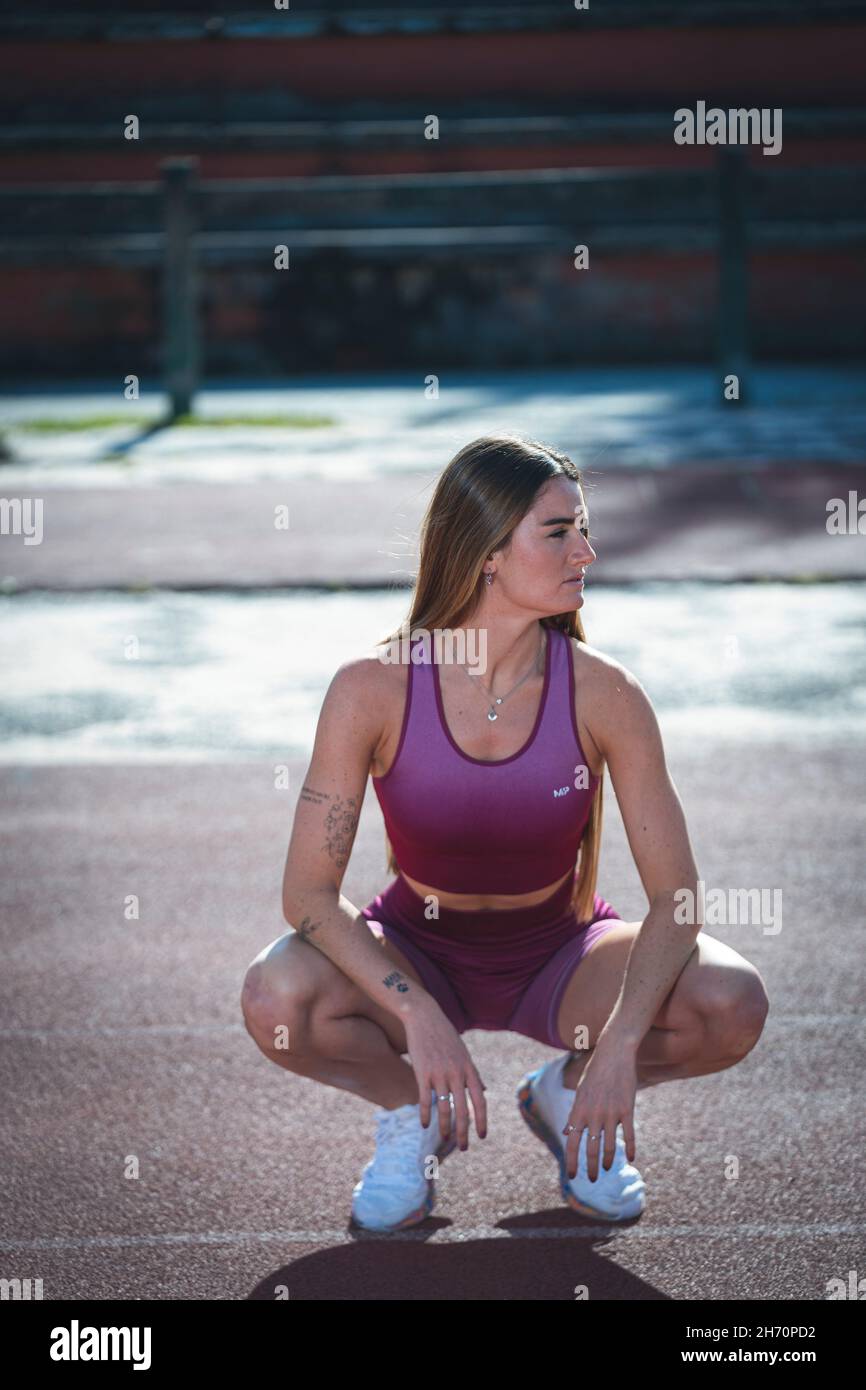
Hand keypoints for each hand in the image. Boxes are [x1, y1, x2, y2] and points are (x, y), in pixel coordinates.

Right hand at [403, 999, 487, 1148]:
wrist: (424, 1017)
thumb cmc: (445, 1036)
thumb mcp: (463, 1053)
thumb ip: (472, 1074)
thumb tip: (483, 1091)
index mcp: (469, 1069)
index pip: (480, 1100)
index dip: (482, 1120)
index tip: (482, 1136)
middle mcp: (457, 1073)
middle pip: (463, 1109)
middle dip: (464, 1132)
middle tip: (464, 1147)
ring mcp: (439, 1073)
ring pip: (445, 1108)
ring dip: (445, 1127)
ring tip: (445, 1139)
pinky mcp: (422, 1073)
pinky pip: (425, 1099)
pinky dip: (426, 1114)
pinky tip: (424, 1125)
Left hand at [561, 1037, 637, 1181]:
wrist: (614, 1054)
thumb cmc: (595, 1072)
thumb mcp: (580, 1092)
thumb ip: (574, 1115)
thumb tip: (567, 1134)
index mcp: (579, 1110)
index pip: (572, 1143)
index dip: (572, 1161)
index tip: (572, 1176)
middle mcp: (593, 1114)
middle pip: (591, 1149)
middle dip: (590, 1167)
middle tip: (591, 1179)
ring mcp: (611, 1112)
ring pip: (609, 1145)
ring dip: (607, 1161)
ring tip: (606, 1169)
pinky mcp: (627, 1109)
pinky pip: (629, 1134)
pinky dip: (630, 1148)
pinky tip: (631, 1158)